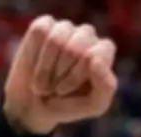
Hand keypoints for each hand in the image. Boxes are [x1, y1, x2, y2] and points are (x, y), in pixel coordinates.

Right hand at [3, 16, 116, 134]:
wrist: (36, 106)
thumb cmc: (70, 105)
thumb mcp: (94, 105)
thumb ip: (105, 86)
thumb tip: (95, 57)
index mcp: (104, 53)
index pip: (98, 53)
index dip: (79, 73)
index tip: (67, 90)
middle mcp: (88, 37)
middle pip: (76, 48)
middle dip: (62, 74)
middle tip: (56, 89)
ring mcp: (66, 29)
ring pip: (57, 39)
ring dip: (47, 68)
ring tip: (46, 82)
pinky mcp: (44, 25)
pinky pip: (41, 32)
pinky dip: (35, 55)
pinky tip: (36, 66)